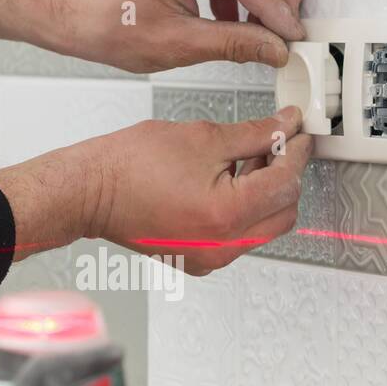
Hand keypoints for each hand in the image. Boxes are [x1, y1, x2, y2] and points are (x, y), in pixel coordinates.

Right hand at [0, 107, 311, 274]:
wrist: (90, 192)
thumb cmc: (129, 167)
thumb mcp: (203, 137)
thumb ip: (254, 133)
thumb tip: (284, 127)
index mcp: (227, 216)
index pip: (285, 182)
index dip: (296, 150)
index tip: (297, 131)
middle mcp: (222, 246)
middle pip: (284, 212)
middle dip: (286, 176)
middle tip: (278, 144)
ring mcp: (211, 257)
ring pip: (264, 227)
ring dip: (266, 194)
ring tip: (250, 159)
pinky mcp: (199, 258)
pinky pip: (239, 237)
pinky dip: (244, 210)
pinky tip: (231, 181)